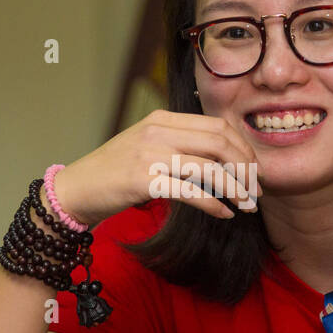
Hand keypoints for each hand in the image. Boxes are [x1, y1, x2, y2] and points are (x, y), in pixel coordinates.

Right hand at [52, 109, 260, 226]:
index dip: (244, 148)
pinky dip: (214, 205)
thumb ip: (178, 144)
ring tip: (247, 206)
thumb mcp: (147, 146)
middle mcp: (157, 131)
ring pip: (209, 168)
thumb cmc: (113, 173)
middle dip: (246, 168)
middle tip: (257, 191)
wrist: (75, 190)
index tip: (255, 170)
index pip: (218, 125)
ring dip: (235, 189)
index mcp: (162, 118)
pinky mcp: (143, 181)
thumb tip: (221, 157)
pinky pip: (191, 192)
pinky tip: (224, 214)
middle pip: (220, 143)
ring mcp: (149, 155)